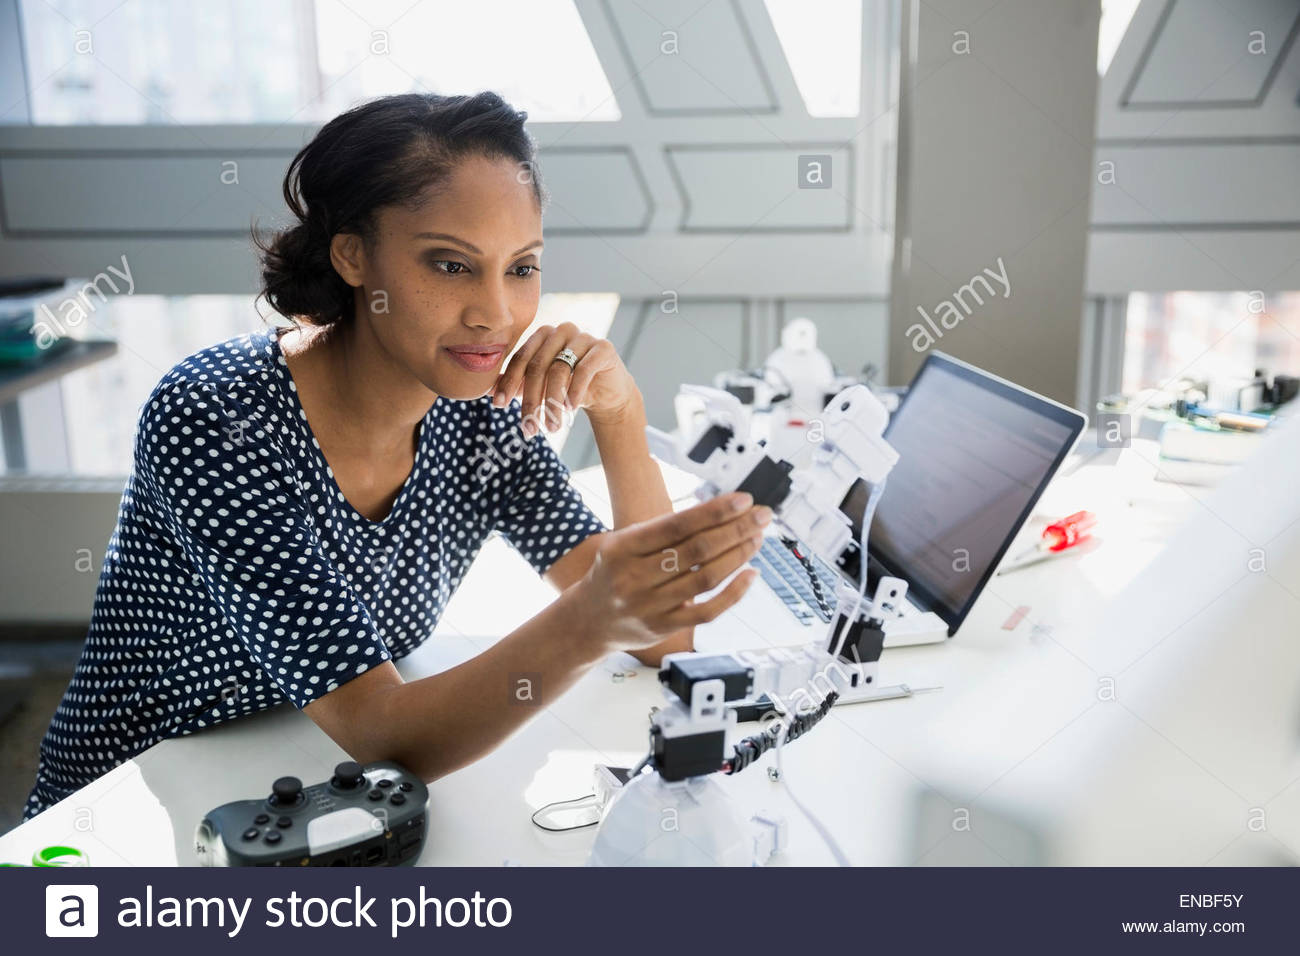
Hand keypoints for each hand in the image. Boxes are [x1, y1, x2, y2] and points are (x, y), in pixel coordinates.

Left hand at [491, 322, 637, 435]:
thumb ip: (516, 384)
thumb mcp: (540, 386)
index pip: (520, 358)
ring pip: (559, 370)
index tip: (499, 405)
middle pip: (538, 366)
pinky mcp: (603, 348)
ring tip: (552, 427)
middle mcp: (561, 330)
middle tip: (529, 427)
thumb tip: (484, 390)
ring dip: (553, 403)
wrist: (607, 392)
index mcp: (542, 335)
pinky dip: (574, 391)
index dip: (508, 382)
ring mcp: (583, 337)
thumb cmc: (569, 386)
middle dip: (531, 400)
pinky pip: (584, 370)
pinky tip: (570, 409)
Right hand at [569, 491, 772, 655]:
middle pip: (697, 550)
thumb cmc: (616, 572)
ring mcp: (650, 606)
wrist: (589, 619)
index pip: (677, 525)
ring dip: (738, 555)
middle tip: (762, 515)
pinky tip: (751, 574)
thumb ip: (664, 531)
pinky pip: (707, 611)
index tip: (744, 500)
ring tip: (758, 537)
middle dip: (736, 529)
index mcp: (623, 548)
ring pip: (706, 578)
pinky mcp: (664, 628)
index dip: (714, 511)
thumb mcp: (625, 544)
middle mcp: (634, 577)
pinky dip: (734, 593)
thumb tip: (721, 511)